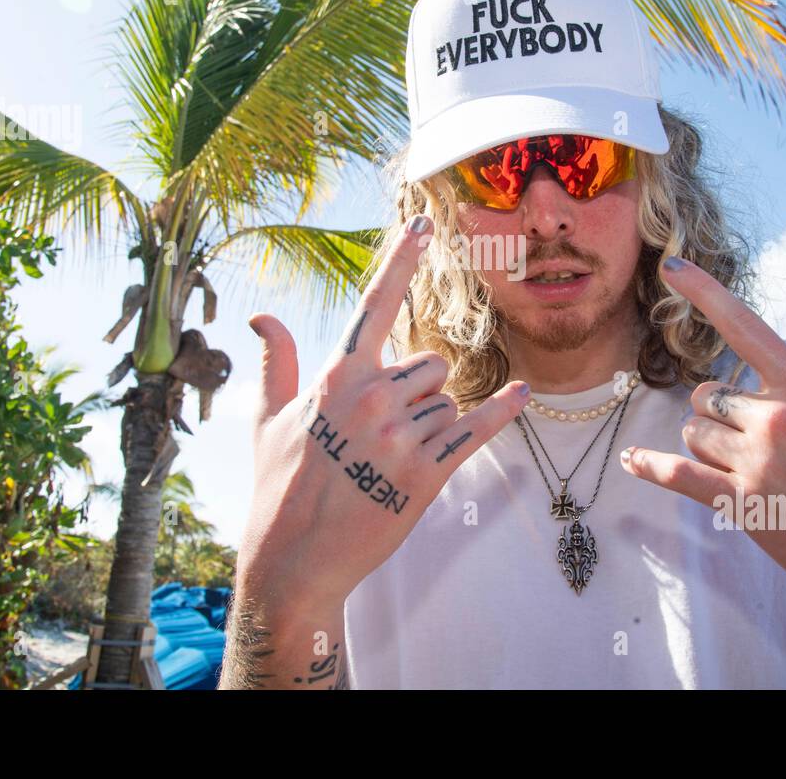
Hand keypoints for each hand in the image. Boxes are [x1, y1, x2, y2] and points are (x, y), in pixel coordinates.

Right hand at [236, 215, 530, 611]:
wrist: (292, 561)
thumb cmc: (277, 485)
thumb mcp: (269, 418)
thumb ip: (277, 362)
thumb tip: (262, 317)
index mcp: (335, 376)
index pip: (374, 304)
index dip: (400, 261)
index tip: (423, 224)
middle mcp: (372, 397)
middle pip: (429, 364)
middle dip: (417, 390)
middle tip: (381, 432)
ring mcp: (402, 436)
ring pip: (447, 400)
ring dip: (432, 422)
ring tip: (391, 458)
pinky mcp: (428, 474)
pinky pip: (477, 430)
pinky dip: (502, 413)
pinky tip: (523, 395)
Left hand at [620, 256, 785, 627]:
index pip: (746, 327)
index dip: (706, 293)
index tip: (672, 266)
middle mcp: (775, 421)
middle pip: (709, 394)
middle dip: (723, 411)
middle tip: (760, 436)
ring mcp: (755, 465)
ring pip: (695, 433)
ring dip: (709, 443)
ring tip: (753, 464)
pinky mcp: (743, 506)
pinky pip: (679, 477)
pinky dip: (652, 467)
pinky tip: (633, 460)